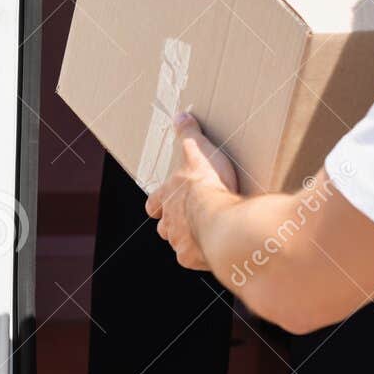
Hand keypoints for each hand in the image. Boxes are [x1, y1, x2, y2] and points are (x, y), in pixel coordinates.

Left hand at [145, 114, 239, 270]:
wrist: (219, 219)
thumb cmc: (207, 183)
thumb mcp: (199, 151)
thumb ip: (189, 135)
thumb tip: (181, 115)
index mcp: (167, 197)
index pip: (153, 203)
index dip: (158, 204)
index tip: (162, 204)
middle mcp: (168, 222)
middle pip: (164, 228)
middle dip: (176, 224)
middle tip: (194, 217)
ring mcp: (179, 242)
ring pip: (179, 244)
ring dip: (190, 239)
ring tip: (210, 233)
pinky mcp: (192, 259)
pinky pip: (196, 258)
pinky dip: (205, 254)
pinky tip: (219, 247)